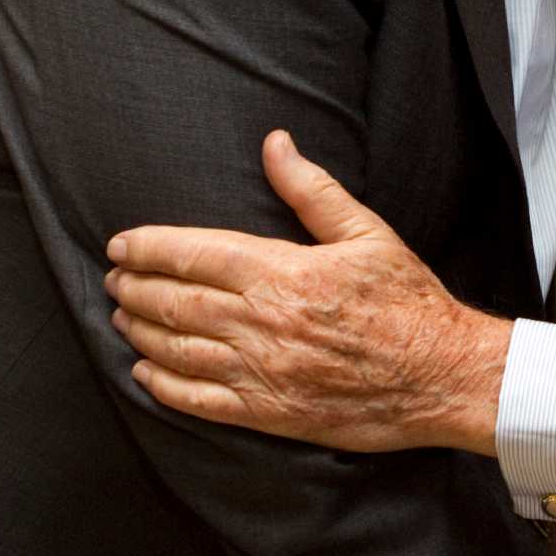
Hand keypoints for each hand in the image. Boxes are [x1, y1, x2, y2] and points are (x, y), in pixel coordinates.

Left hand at [104, 130, 509, 453]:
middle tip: (114, 278)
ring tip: (122, 316)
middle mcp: (263, 324)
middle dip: (135, 287)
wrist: (442, 375)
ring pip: (178, 349)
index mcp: (283, 273)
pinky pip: (199, 401)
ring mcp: (262, 372)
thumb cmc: (408, 301)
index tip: (121, 244)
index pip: (195, 254)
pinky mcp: (270, 412)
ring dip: (141, 331)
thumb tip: (275, 144)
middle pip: (176, 301)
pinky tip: (146, 372)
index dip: (150, 248)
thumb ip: (311, 190)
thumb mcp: (367, 233)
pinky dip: (164, 386)